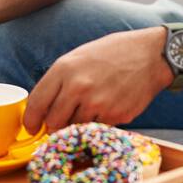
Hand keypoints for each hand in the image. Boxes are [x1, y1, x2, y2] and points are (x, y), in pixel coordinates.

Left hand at [22, 27, 174, 134]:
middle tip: (61, 122)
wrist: (151, 55)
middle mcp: (78, 87)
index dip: (31, 121)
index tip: (32, 128)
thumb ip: (60, 81)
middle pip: (53, 123)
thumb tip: (44, 107)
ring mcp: (98, 103)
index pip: (37, 104)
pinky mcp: (115, 116)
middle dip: (54, 126)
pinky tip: (108, 104)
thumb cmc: (113, 53)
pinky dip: (99, 122)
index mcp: (65, 69)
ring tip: (92, 106)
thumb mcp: (79, 57)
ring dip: (78, 123)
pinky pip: (98, 128)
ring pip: (75, 128)